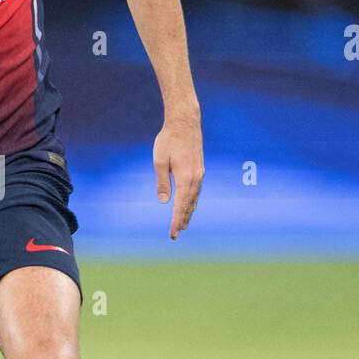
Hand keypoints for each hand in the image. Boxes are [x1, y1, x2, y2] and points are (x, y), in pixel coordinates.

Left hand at [153, 115, 203, 238]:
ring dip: (188, 212)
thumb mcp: (159, 161)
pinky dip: (193, 201)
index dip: (175, 221)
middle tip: (176, 235)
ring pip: (194, 199)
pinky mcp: (199, 169)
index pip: (180, 206)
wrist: (185, 123)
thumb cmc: (169, 140)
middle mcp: (195, 179)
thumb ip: (162, 182)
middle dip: (182, 221)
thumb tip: (164, 201)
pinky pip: (197, 191)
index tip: (172, 234)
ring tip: (183, 225)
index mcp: (185, 179)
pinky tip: (191, 206)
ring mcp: (199, 174)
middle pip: (189, 206)